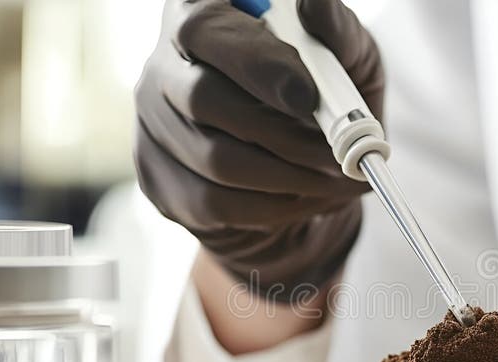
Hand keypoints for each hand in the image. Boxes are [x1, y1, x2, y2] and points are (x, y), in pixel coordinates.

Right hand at [135, 0, 382, 299]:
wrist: (297, 164)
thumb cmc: (322, 93)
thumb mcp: (346, 58)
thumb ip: (336, 31)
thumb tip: (314, 5)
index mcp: (203, 11)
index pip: (206, 27)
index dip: (257, 64)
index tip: (310, 99)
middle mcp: (165, 62)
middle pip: (202, 97)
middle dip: (282, 134)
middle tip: (335, 154)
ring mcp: (151, 120)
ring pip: (215, 159)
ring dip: (287, 176)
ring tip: (332, 178)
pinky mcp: (156, 175)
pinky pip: (213, 202)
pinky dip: (271, 206)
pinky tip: (301, 196)